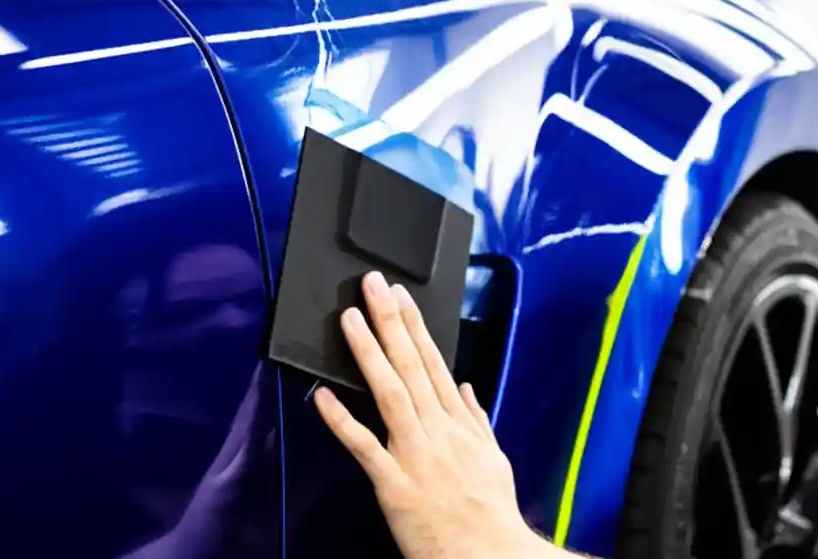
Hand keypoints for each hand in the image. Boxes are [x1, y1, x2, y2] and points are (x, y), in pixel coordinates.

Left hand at [312, 272, 572, 558]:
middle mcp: (438, 431)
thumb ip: (478, 421)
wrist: (491, 555)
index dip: (414, 327)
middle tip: (373, 287)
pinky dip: (342, 420)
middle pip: (410, 366)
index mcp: (459, 424)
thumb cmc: (492, 512)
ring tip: (350, 319)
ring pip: (388, 393)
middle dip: (391, 322)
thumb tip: (467, 389)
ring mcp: (416, 455)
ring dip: (368, 353)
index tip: (401, 297)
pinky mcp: (394, 484)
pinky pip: (364, 447)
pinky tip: (323, 395)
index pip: (433, 364)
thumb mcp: (494, 459)